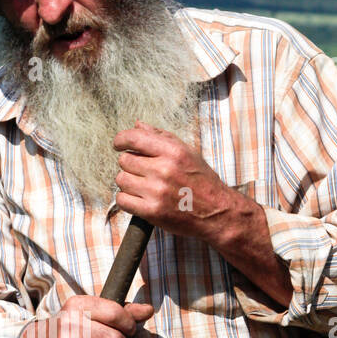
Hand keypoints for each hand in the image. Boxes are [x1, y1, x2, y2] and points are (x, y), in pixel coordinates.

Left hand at [113, 121, 238, 239]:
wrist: (217, 213)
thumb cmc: (202, 181)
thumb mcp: (188, 153)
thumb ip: (161, 137)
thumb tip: (137, 125)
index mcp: (174, 151)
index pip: (134, 138)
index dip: (121, 140)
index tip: (119, 144)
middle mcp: (164, 170)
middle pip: (125, 160)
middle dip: (130, 164)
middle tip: (141, 171)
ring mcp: (156, 192)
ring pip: (121, 179)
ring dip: (128, 182)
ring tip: (142, 185)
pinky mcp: (152, 211)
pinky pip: (122, 200)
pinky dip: (126, 199)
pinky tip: (138, 198)